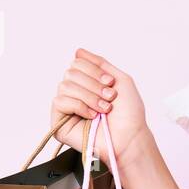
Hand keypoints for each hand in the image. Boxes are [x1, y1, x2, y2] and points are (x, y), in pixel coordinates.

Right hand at [49, 48, 149, 168]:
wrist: (129, 137)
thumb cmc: (129, 114)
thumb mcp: (120, 79)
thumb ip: (100, 63)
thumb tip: (78, 51)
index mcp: (87, 84)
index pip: (77, 63)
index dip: (94, 71)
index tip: (111, 83)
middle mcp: (75, 94)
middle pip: (70, 72)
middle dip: (93, 85)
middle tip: (109, 98)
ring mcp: (66, 108)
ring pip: (65, 85)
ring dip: (89, 96)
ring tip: (103, 109)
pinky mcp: (59, 122)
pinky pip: (59, 101)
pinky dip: (79, 106)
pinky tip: (92, 116)